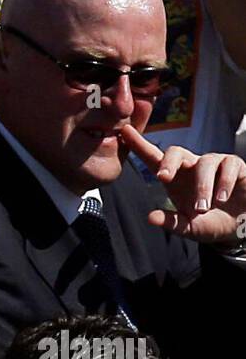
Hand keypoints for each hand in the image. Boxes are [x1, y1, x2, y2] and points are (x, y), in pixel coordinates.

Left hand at [121, 123, 245, 245]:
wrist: (239, 227)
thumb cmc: (210, 223)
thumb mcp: (189, 228)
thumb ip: (171, 223)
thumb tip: (151, 218)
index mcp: (175, 179)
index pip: (155, 158)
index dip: (140, 145)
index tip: (124, 131)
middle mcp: (193, 166)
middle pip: (176, 152)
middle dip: (168, 162)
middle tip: (163, 178)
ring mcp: (215, 164)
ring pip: (205, 163)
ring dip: (202, 186)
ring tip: (202, 209)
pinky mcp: (235, 166)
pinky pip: (229, 165)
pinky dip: (224, 182)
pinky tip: (221, 198)